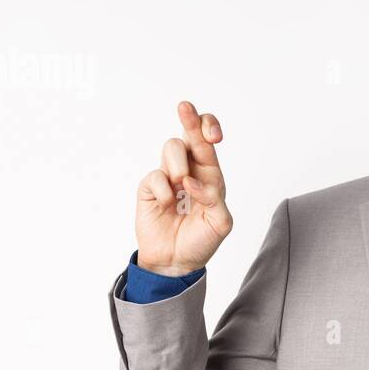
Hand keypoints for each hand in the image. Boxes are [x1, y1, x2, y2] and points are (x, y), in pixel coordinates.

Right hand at [135, 101, 232, 275]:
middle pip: (188, 136)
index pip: (209, 143)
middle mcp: (189, 170)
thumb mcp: (220, 223)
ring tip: (181, 185)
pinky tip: (168, 205)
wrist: (176, 262)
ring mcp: (168, 177)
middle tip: (185, 107)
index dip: (209, 129)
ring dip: (178, 163)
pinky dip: (164, 189)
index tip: (213, 133)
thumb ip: (214, 199)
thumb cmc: (201, 241)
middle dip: (189, 120)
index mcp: (210, 175)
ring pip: (171, 148)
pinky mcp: (149, 188)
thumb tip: (192, 181)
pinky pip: (155, 175)